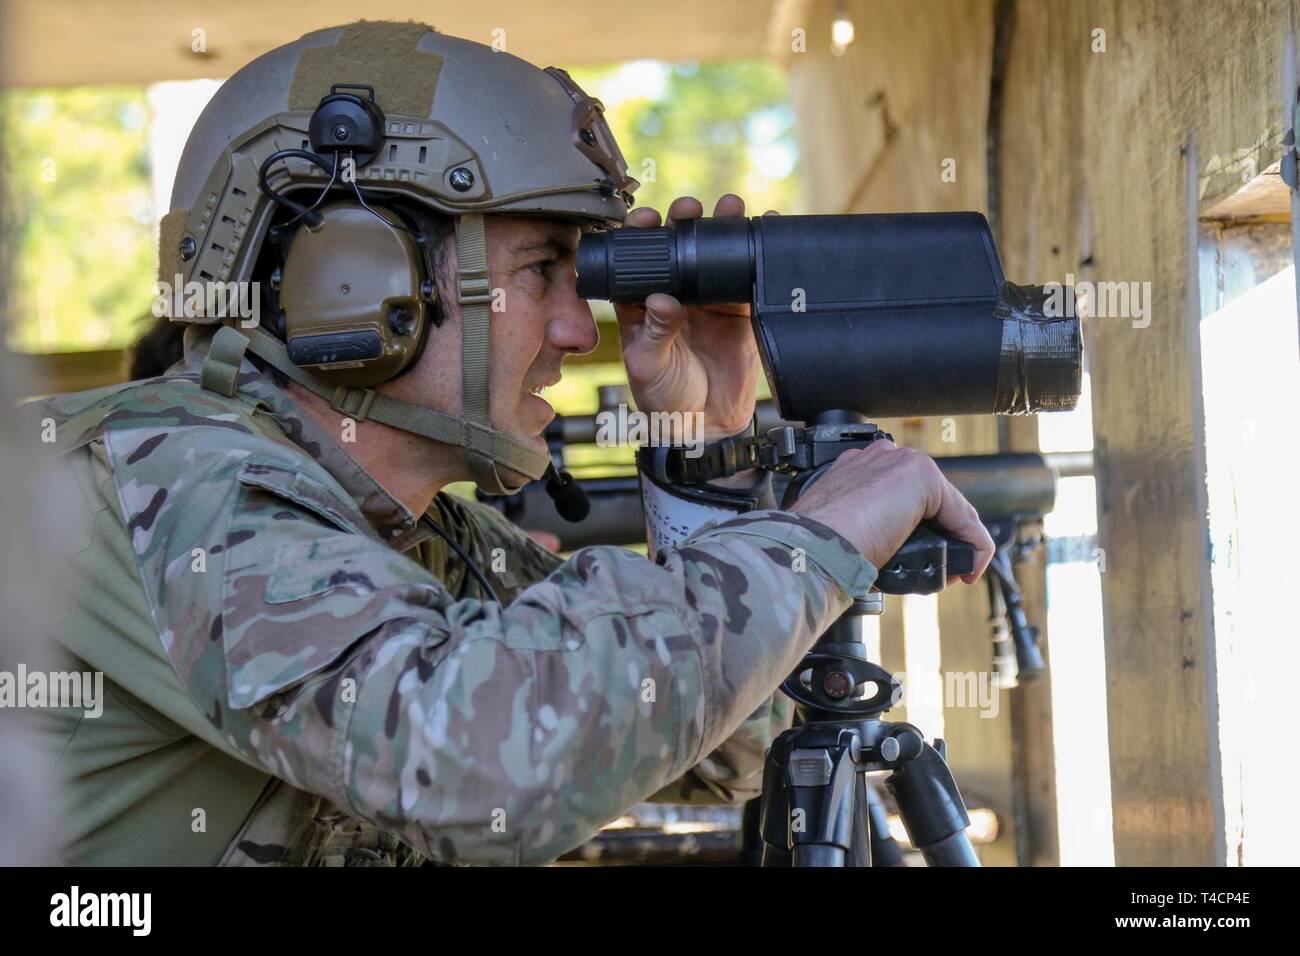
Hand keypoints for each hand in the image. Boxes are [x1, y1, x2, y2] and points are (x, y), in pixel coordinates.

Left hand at [613, 194, 769, 440]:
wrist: (705, 427)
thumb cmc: (664, 398)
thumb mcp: (649, 366)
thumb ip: (655, 332)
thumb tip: (662, 300)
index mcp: (642, 303)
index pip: (638, 259)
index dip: (641, 233)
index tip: (647, 218)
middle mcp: (674, 294)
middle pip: (679, 246)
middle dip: (684, 220)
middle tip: (689, 208)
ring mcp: (707, 300)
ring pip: (714, 254)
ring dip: (722, 227)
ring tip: (729, 206)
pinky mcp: (739, 311)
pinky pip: (748, 276)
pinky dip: (757, 252)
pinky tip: (765, 227)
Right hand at [789, 440, 994, 585]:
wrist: (809, 549)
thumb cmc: (814, 549)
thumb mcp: (842, 534)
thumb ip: (863, 529)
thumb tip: (881, 553)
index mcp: (854, 470)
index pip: (902, 497)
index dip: (917, 532)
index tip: (918, 563)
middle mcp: (878, 458)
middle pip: (930, 501)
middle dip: (941, 537)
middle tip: (941, 572)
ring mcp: (898, 462)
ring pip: (948, 507)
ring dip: (957, 541)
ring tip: (955, 574)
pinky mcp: (920, 475)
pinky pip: (963, 516)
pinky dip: (974, 545)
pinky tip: (968, 570)